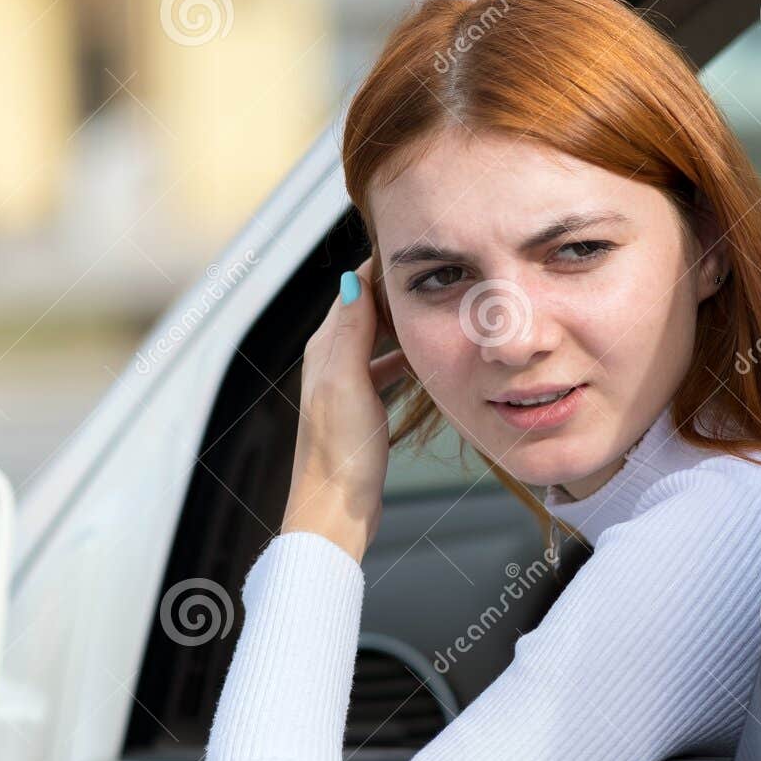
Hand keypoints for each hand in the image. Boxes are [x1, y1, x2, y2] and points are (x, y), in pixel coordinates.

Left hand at [280, 255, 410, 561]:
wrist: (335, 511)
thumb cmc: (339, 454)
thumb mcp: (347, 383)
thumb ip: (351, 331)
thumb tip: (352, 279)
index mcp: (323, 352)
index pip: (352, 292)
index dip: (380, 270)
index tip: (414, 248)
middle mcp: (329, 365)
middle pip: (364, 314)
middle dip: (395, 295)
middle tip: (436, 278)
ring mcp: (344, 390)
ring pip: (375, 343)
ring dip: (400, 328)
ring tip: (434, 313)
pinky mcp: (359, 414)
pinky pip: (382, 373)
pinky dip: (402, 362)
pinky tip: (422, 363)